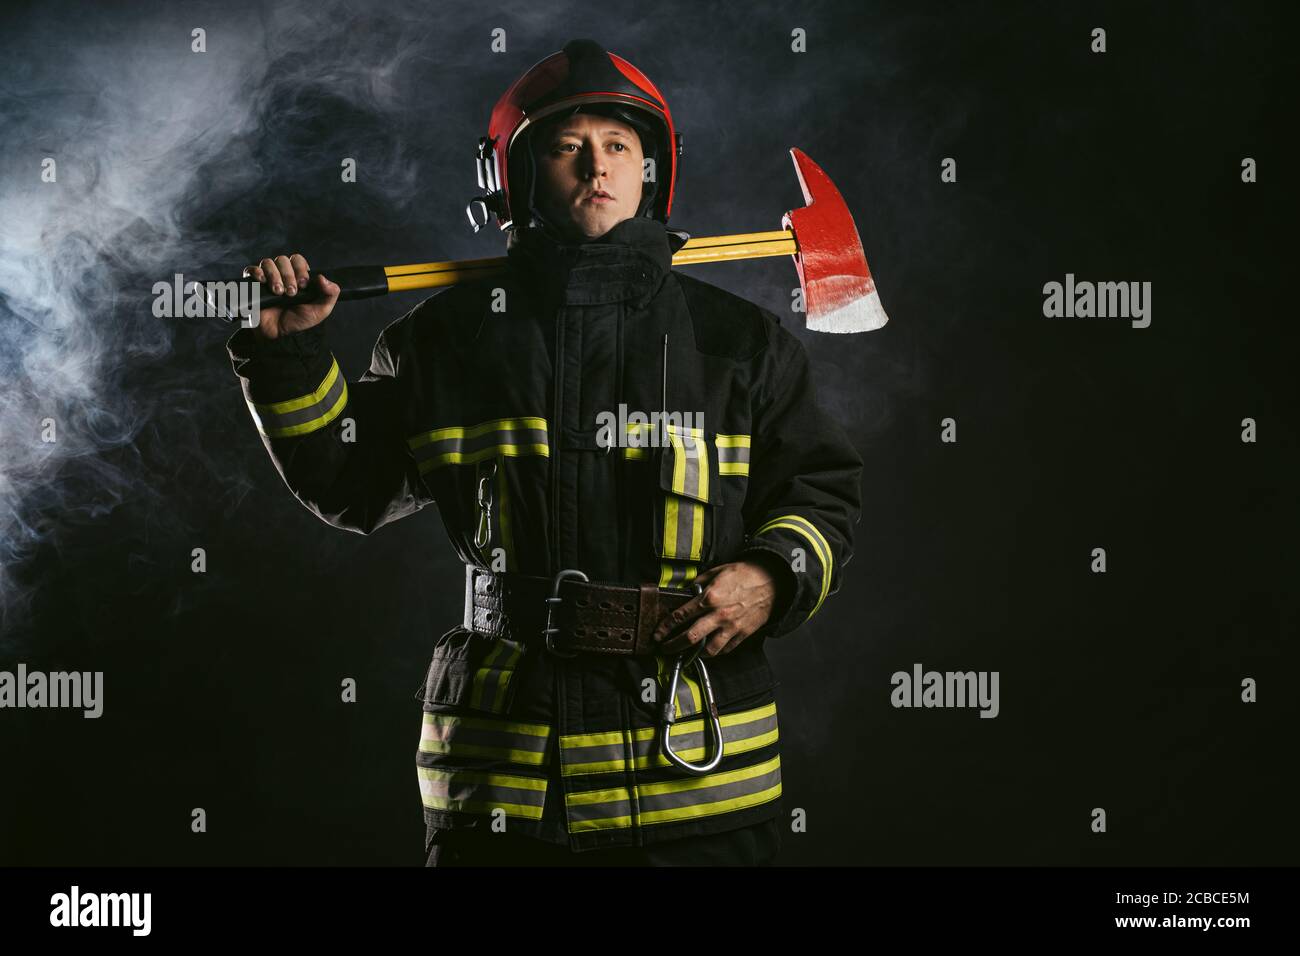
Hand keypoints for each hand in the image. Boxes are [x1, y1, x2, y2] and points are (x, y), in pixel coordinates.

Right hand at [242, 252, 339, 339]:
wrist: (280, 335)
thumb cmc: (300, 322)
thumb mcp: (320, 310)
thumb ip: (330, 294)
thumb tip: (323, 277)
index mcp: (298, 277)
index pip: (297, 260)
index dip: (300, 269)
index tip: (303, 285)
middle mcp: (282, 275)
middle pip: (282, 260)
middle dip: (288, 275)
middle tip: (291, 293)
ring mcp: (267, 279)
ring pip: (267, 263)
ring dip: (274, 276)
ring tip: (278, 292)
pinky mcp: (253, 285)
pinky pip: (250, 270)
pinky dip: (257, 273)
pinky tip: (263, 282)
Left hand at [652, 560, 777, 657]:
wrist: (771, 581)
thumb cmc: (744, 574)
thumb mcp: (717, 571)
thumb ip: (699, 583)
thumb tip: (686, 591)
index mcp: (709, 598)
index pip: (680, 616)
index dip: (665, 628)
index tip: (658, 634)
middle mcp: (718, 615)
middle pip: (690, 638)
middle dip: (673, 646)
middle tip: (665, 649)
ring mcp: (731, 627)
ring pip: (708, 650)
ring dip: (695, 654)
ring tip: (687, 654)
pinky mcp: (742, 634)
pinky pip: (725, 649)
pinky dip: (715, 652)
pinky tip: (708, 650)